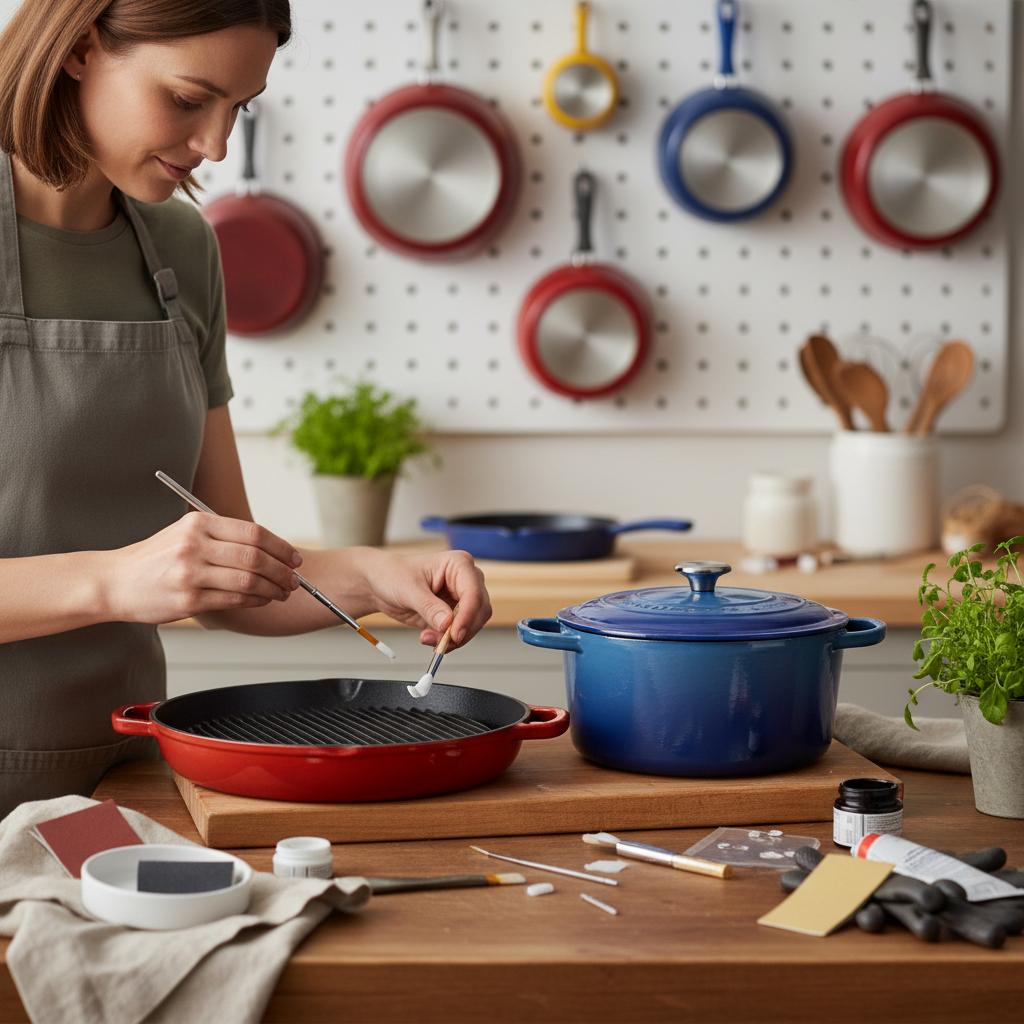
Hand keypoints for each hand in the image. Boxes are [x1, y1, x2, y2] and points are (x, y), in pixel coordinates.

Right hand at [106, 512, 301, 623]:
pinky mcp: (188, 600)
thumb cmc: (155, 559)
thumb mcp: (184, 534)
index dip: (280, 546)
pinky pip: (234, 600)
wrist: (114, 582)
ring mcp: (190, 574)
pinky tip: (263, 600)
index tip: (294, 557)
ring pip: (248, 580)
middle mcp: (194, 546)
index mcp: (198, 523)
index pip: (252, 532)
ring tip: (283, 592)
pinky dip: (255, 601)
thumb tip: (269, 548)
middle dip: (282, 570)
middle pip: (254, 556)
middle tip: (295, 579)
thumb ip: (222, 536)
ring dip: (273, 588)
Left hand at [347, 548, 490, 648]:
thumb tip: (447, 624)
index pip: (474, 592)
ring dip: (453, 638)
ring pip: (472, 625)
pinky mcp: (454, 614)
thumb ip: (430, 607)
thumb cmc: (394, 575)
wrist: (381, 584)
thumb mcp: (409, 590)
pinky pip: (460, 632)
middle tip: (441, 641)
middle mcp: (465, 581)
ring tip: (427, 638)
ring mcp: (461, 598)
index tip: (455, 633)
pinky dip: (448, 641)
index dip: (468, 615)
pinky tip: (430, 638)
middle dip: (461, 630)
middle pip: (479, 611)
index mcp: (459, 565)